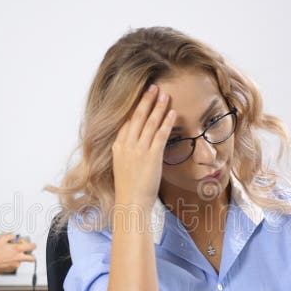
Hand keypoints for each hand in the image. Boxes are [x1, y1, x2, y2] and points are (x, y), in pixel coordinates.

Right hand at [0, 233, 35, 273]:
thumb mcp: (1, 238)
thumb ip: (10, 236)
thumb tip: (14, 236)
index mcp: (17, 249)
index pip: (31, 247)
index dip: (33, 245)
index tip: (32, 245)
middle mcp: (18, 257)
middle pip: (32, 258)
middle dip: (31, 255)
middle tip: (28, 253)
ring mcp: (16, 264)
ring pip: (22, 261)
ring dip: (19, 258)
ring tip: (11, 255)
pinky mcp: (12, 269)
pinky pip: (15, 265)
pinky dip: (13, 262)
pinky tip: (7, 259)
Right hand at [111, 84, 175, 207]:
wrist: (131, 202)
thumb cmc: (129, 188)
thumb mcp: (123, 167)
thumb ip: (128, 153)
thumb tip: (135, 146)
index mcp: (118, 147)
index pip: (127, 122)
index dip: (135, 108)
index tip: (142, 97)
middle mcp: (127, 145)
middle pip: (137, 117)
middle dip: (146, 100)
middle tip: (154, 87)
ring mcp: (139, 150)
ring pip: (150, 123)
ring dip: (158, 107)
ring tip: (164, 95)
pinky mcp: (151, 156)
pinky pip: (160, 134)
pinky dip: (166, 122)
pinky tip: (172, 112)